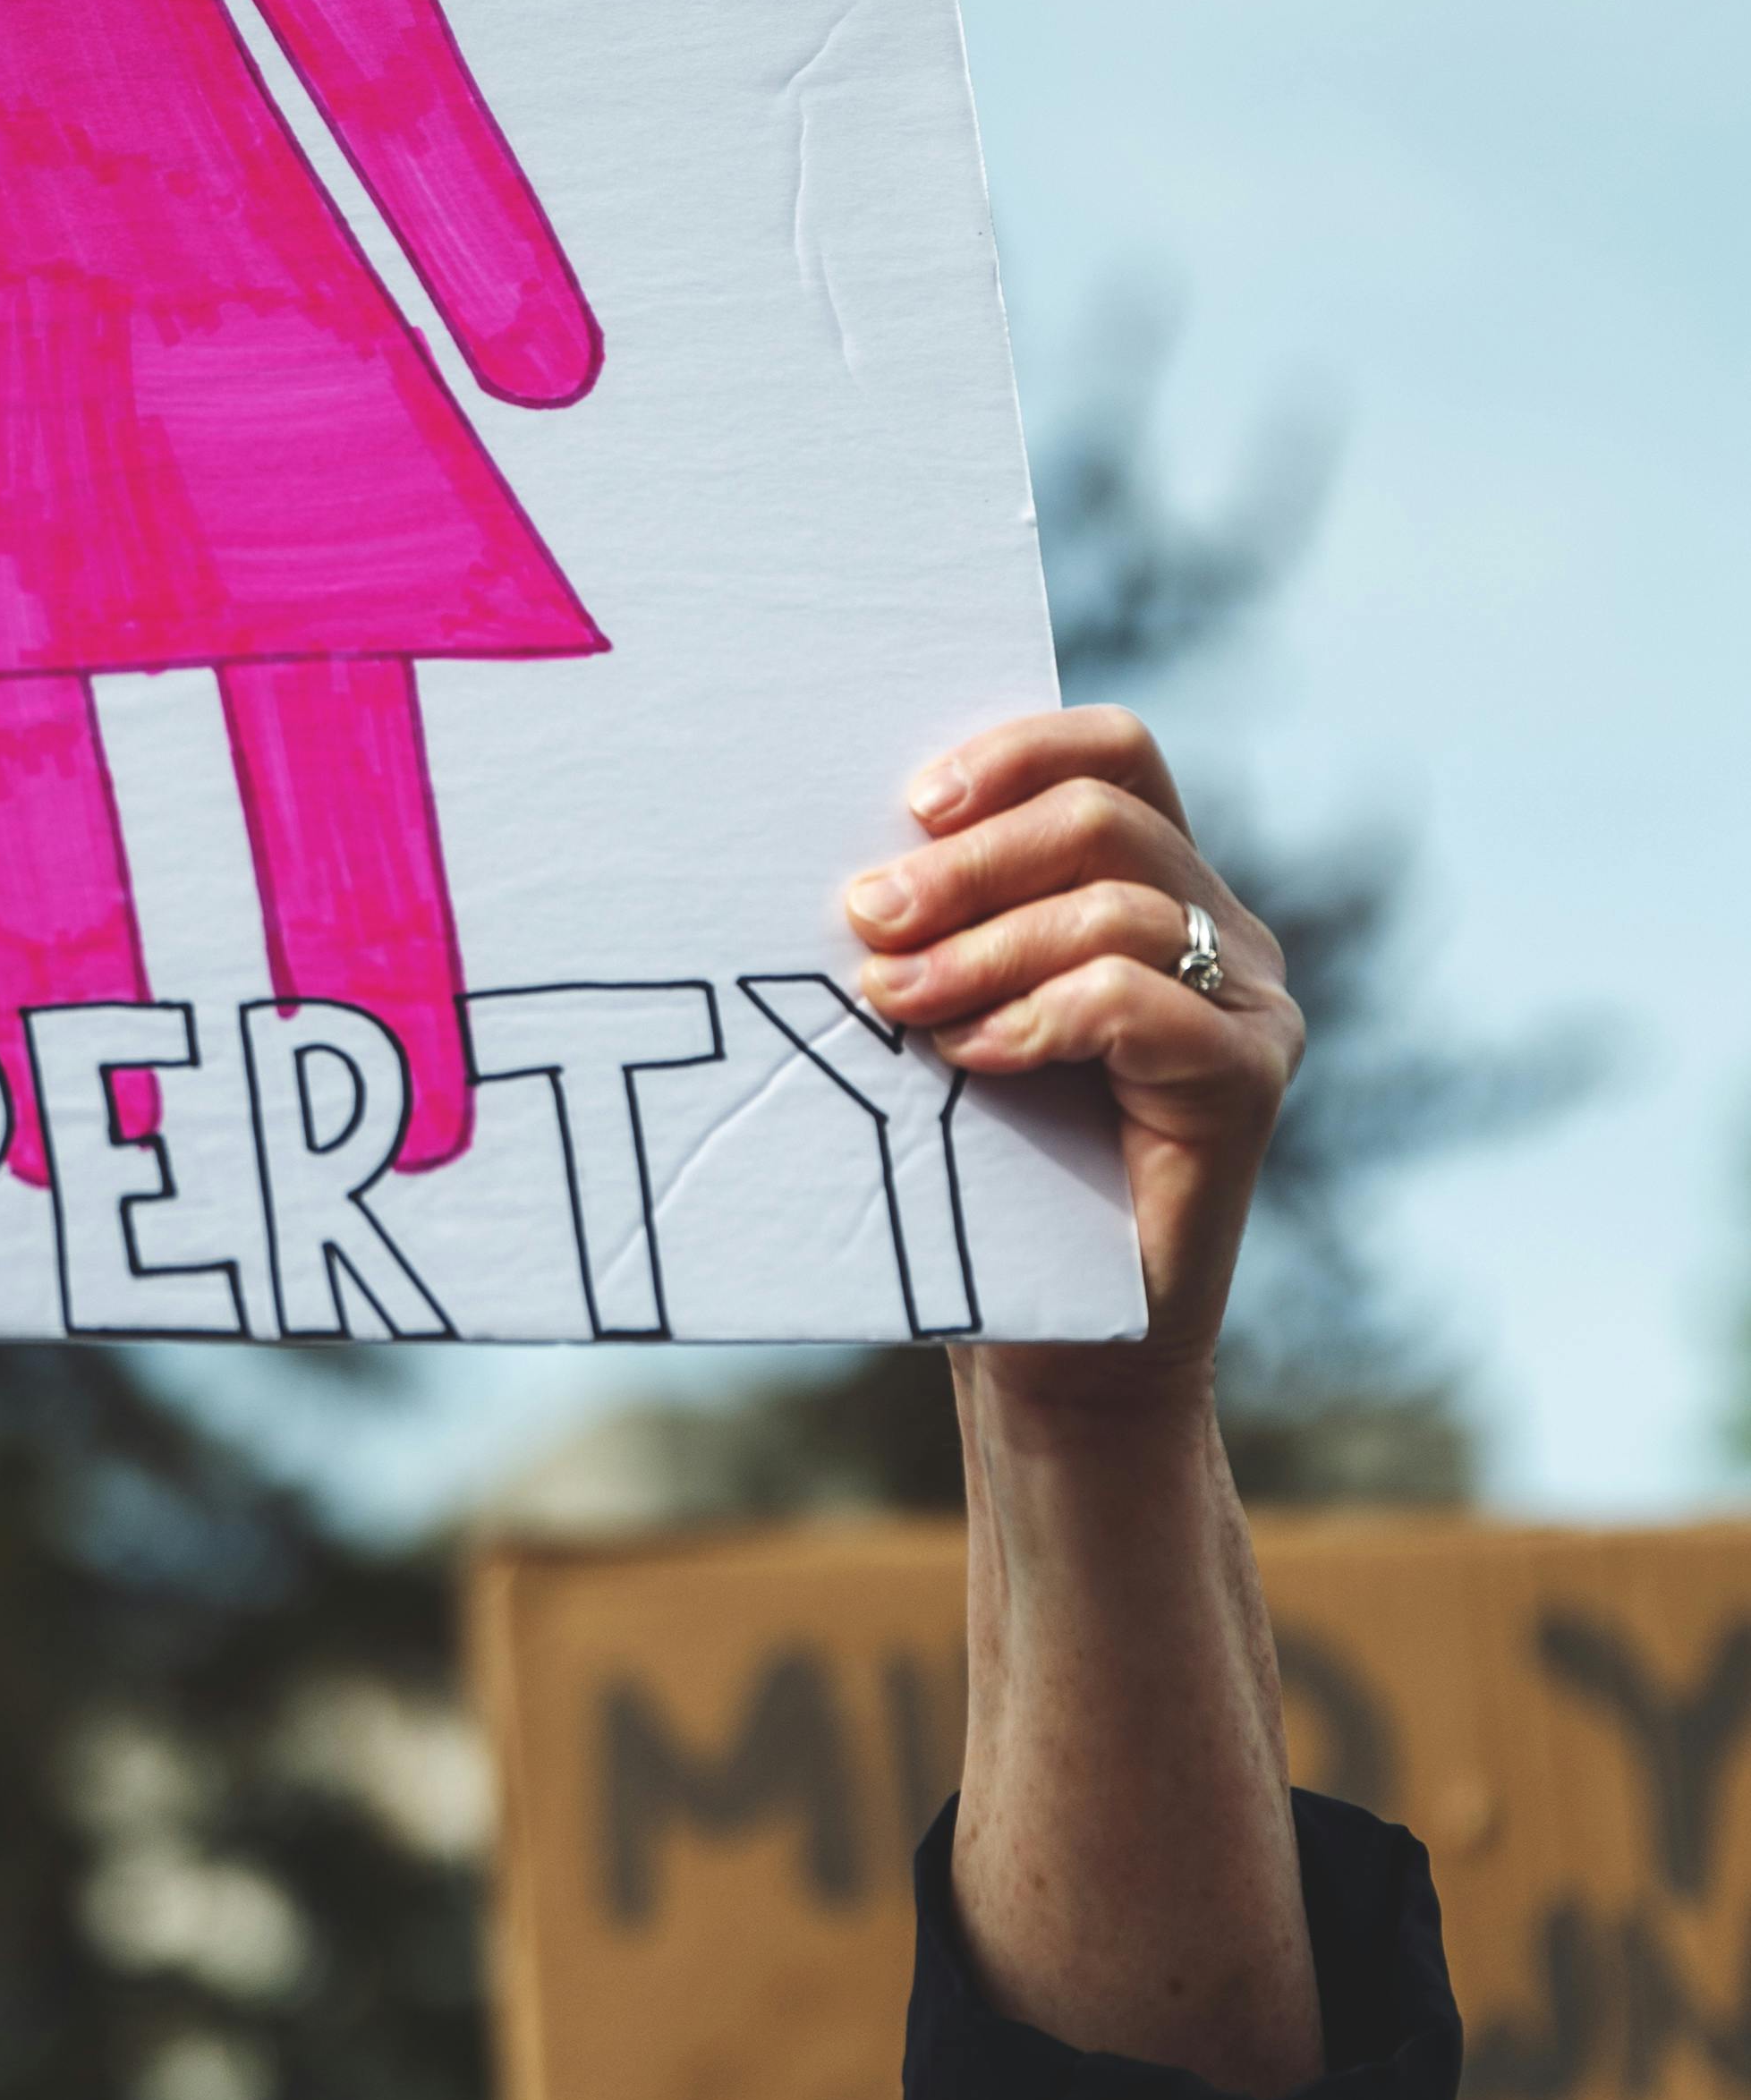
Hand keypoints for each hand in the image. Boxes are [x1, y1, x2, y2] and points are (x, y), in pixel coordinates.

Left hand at [845, 703, 1300, 1403]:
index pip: (1114, 756)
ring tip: (890, 998)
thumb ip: (941, 932)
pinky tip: (970, 1056)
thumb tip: (849, 865)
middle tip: (866, 915)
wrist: (1054, 1346)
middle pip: (1106, 817)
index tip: (908, 804)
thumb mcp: (952, 1022)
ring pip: (1117, 907)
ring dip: (984, 945)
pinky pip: (1141, 1002)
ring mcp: (1248, 1002)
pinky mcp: (1251, 1079)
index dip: (1016, 753)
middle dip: (971, 859)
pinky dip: (1041, 1015)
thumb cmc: (985, 1178)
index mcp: (1154, 889)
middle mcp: (1220, 931)